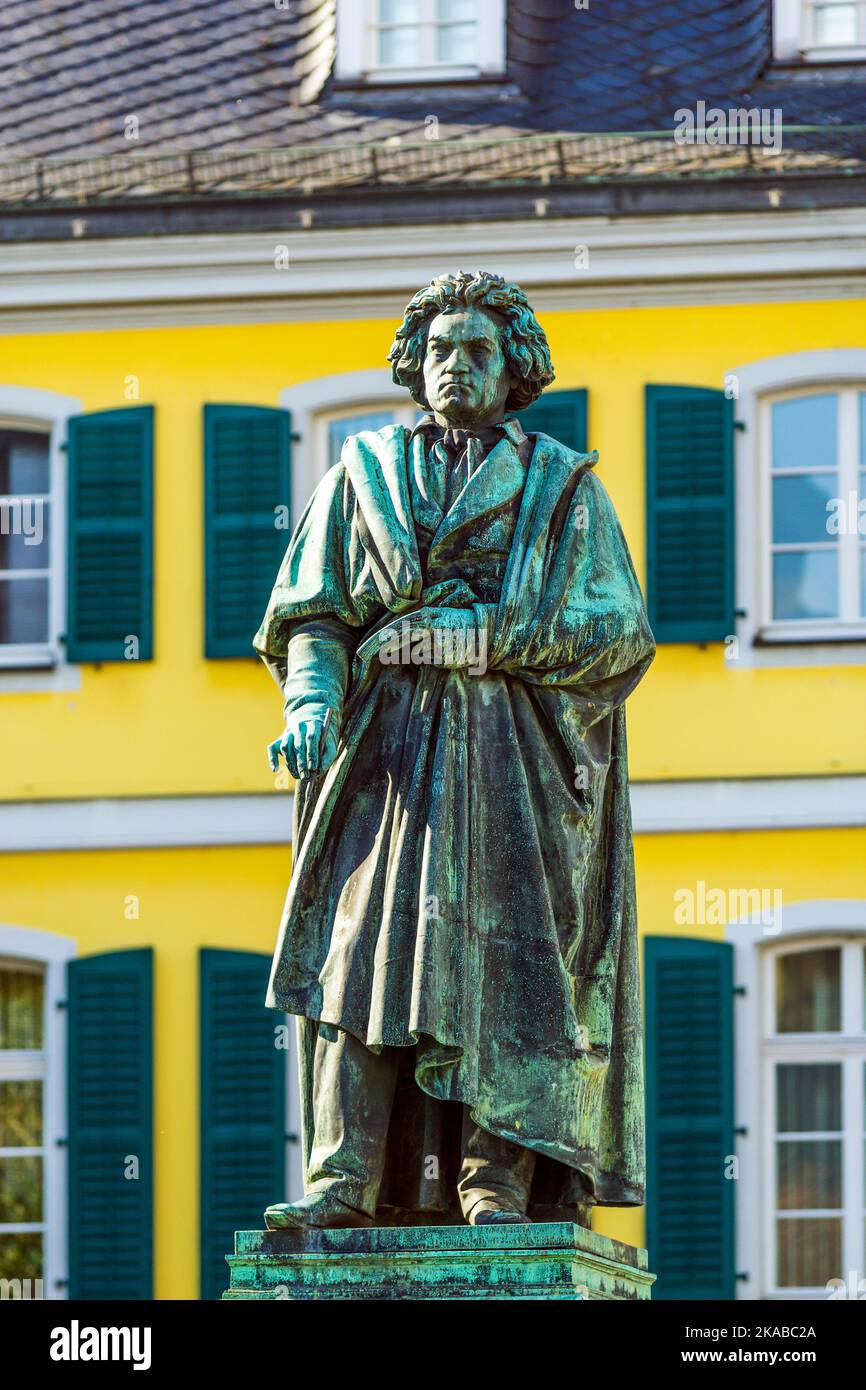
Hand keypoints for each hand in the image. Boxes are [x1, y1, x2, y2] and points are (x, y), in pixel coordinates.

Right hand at [267, 705, 338, 779]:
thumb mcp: (330, 745)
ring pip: (285, 748)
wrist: (310, 727)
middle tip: (305, 777)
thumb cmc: (322, 740)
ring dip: (291, 764)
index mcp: (313, 725)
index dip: (311, 754)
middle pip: (298, 745)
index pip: (311, 738)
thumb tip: (318, 771)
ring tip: (298, 776)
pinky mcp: (279, 739)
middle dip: (301, 763)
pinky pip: (272, 749)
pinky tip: (275, 770)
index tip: (313, 768)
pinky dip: (272, 759)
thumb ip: (327, 757)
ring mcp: (287, 733)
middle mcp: (299, 727)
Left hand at [356, 605, 493, 672]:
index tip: (365, 650)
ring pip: (417, 653)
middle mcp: (429, 628)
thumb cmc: (457, 624)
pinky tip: (448, 650)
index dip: (379, 639)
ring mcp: (436, 643)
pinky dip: (435, 658)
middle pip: (399, 639)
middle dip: (382, 647)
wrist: (484, 631)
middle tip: (365, 655)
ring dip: (423, 652)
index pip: (397, 628)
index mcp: (427, 616)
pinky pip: (431, 660)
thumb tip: (395, 644)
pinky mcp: (443, 657)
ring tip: (441, 644)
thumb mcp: (437, 618)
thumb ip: (418, 627)